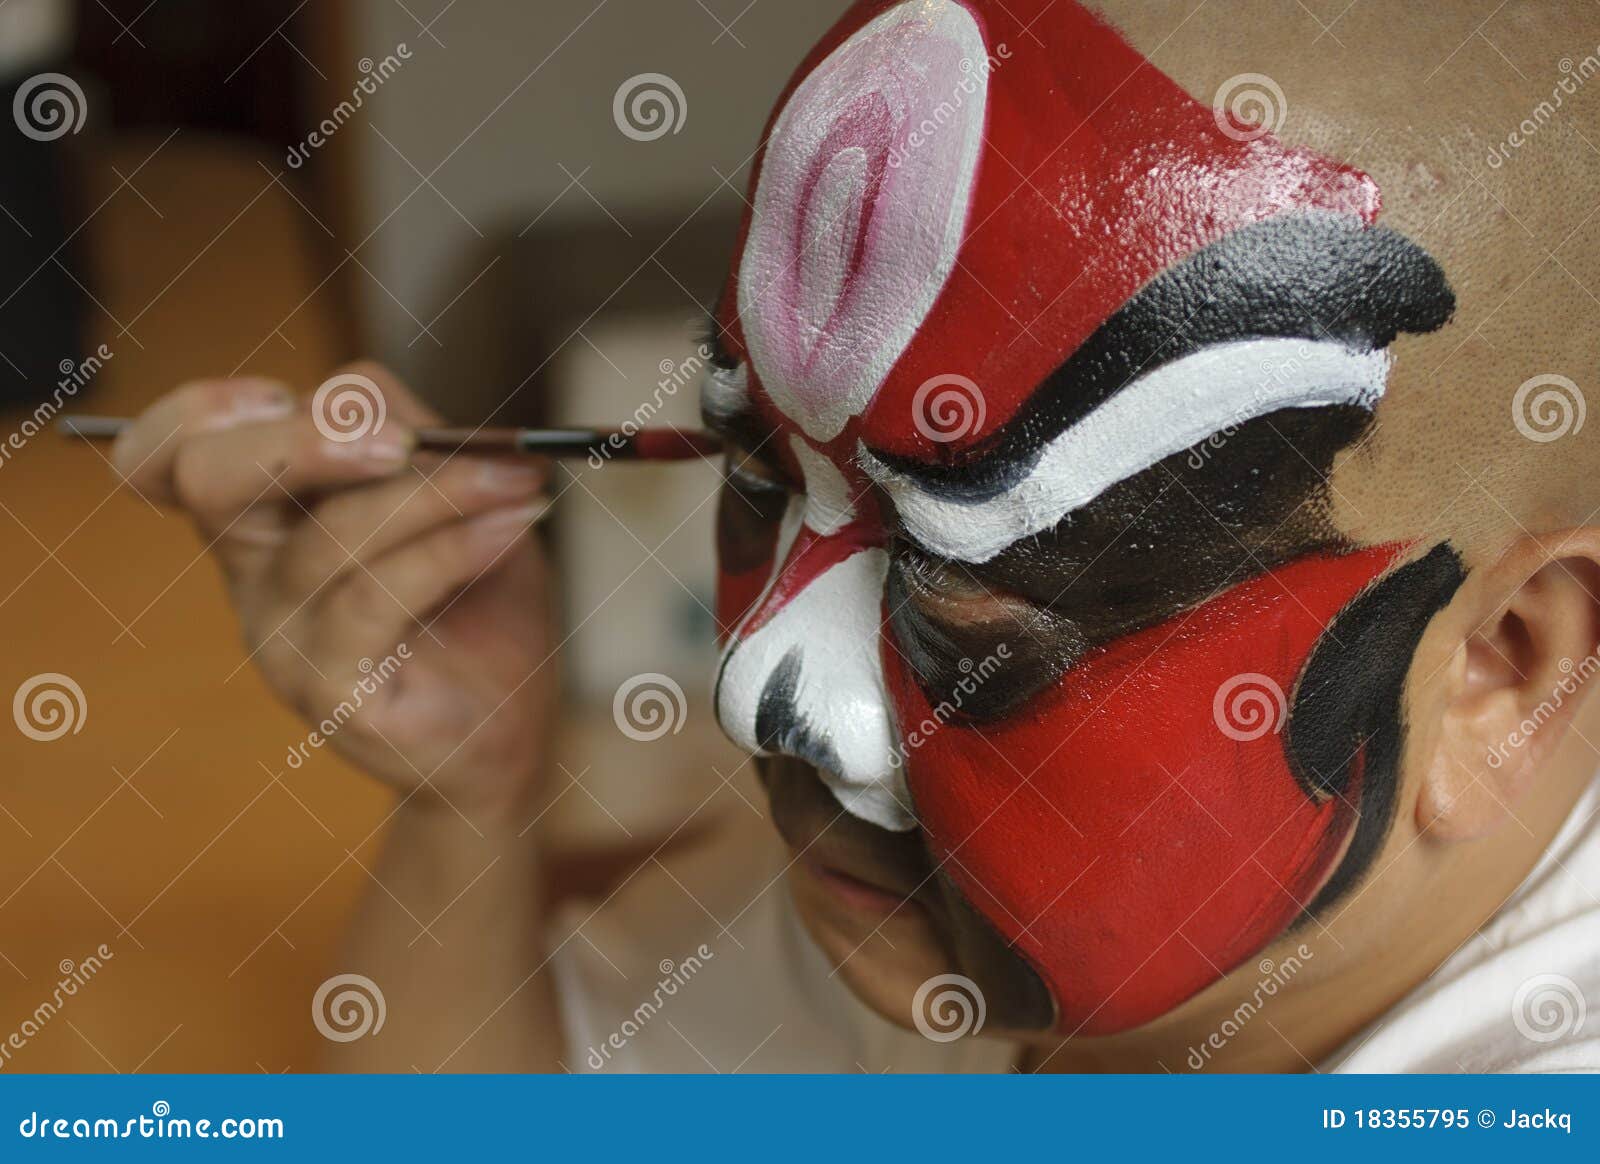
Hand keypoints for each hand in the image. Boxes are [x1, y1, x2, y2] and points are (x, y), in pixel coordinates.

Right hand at [113, 363, 557, 823]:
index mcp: (265, 516)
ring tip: (515, 486)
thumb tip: (389, 404)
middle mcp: (253, 574)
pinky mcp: (327, 692)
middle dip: (306, 439)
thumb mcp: (452, 496)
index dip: (200, 409)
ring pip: (328, 535)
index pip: (171, 455)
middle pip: (213, 478)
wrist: (510, 722)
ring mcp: (281, 638)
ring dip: (436, 493)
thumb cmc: (477, 605)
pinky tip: (510, 527)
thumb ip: (414, 437)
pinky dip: (452, 548)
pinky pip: (375, 599)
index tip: (278, 393)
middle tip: (406, 440)